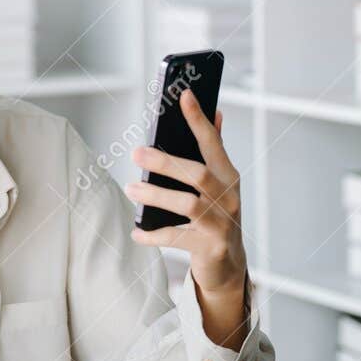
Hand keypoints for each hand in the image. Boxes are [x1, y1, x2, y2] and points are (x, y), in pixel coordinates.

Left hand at [125, 88, 247, 298]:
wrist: (229, 265)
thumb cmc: (217, 216)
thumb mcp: (220, 184)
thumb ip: (215, 150)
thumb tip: (216, 112)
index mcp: (229, 175)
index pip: (213, 142)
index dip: (198, 119)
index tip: (184, 95)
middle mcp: (228, 197)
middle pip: (197, 174)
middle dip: (165, 161)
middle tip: (136, 152)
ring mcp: (221, 223)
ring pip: (187, 204)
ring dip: (155, 195)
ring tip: (131, 188)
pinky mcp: (210, 247)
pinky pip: (176, 238)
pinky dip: (152, 235)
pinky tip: (136, 232)